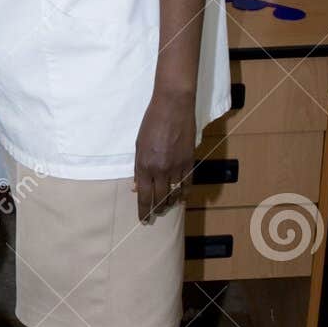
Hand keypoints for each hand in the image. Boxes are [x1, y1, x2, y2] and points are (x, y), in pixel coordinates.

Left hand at [133, 90, 195, 222]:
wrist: (173, 107)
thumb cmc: (151, 123)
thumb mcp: (138, 145)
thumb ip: (139, 168)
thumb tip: (137, 186)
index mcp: (145, 165)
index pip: (144, 196)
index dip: (144, 210)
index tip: (144, 219)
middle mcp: (161, 169)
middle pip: (160, 198)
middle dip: (157, 210)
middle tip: (155, 216)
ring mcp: (177, 166)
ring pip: (174, 193)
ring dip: (170, 203)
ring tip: (167, 207)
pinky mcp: (190, 160)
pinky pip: (188, 183)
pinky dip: (184, 192)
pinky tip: (181, 197)